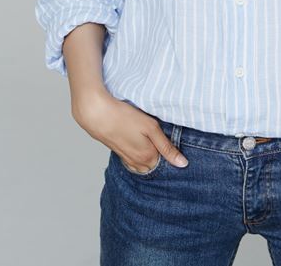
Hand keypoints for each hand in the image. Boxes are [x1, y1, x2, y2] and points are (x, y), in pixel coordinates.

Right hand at [71, 90, 188, 171]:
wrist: (98, 114)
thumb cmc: (124, 117)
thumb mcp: (151, 128)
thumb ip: (167, 147)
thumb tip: (183, 164)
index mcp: (148, 158)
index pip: (167, 164)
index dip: (172, 153)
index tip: (175, 142)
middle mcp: (138, 163)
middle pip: (156, 165)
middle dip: (162, 156)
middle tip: (161, 139)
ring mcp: (127, 160)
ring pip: (145, 164)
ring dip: (150, 156)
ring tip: (151, 140)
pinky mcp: (120, 154)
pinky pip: (134, 162)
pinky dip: (140, 156)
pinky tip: (140, 143)